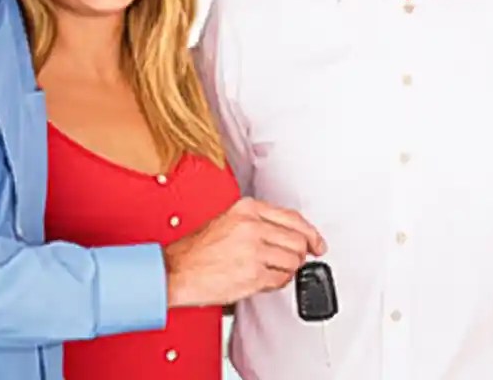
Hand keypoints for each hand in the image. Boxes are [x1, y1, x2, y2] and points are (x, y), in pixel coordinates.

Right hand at [164, 197, 326, 307]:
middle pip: (298, 240)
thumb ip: (258, 222)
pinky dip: (277, 282)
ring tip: (273, 271)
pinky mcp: (253, 275)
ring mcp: (254, 251)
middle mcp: (252, 227)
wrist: (176, 272)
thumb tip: (289, 233)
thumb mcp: (228, 221)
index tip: (317, 243)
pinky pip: (280, 280)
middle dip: (300, 254)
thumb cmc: (196, 251)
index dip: (310, 233)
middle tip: (296, 260)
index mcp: (247, 209)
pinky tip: (265, 280)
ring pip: (293, 261)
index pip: (293, 218)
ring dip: (288, 270)